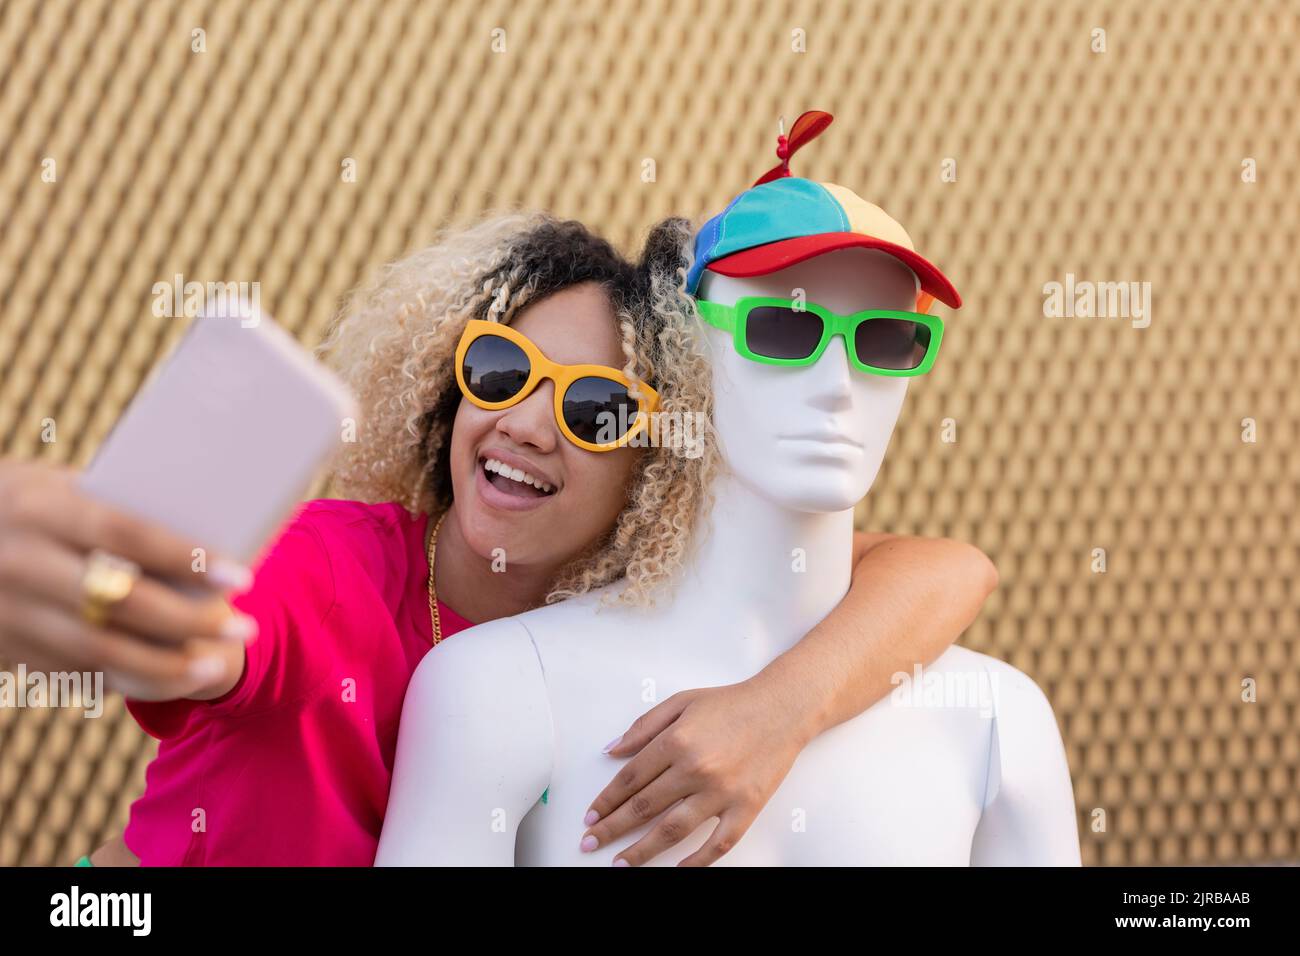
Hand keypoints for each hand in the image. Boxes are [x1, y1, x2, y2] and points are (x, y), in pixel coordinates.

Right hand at [0, 459, 254, 700]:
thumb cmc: (29, 504)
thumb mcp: (57, 490)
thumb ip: (116, 510)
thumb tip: (207, 531)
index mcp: (39, 507)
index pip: (127, 535)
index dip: (188, 559)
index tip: (242, 578)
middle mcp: (18, 562)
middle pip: (121, 601)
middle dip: (190, 621)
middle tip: (244, 629)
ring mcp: (5, 612)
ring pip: (99, 650)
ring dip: (164, 666)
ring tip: (211, 666)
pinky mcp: (1, 651)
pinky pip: (74, 673)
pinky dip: (124, 677)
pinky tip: (163, 677)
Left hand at [580, 677, 815, 865]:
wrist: (782, 708)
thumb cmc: (732, 704)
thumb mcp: (681, 702)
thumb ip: (644, 726)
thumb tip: (612, 750)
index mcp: (677, 740)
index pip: (630, 779)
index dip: (606, 800)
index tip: (590, 815)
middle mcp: (696, 769)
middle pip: (643, 807)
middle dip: (612, 828)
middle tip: (590, 842)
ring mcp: (722, 792)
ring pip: (672, 830)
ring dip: (641, 851)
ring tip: (620, 863)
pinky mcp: (746, 808)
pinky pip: (718, 844)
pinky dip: (697, 862)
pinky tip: (677, 869)